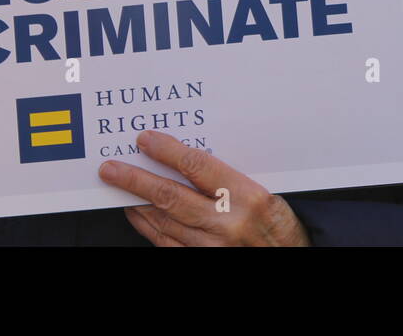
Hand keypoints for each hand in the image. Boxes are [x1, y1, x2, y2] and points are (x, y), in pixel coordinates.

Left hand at [99, 130, 309, 246]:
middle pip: (170, 196)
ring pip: (163, 221)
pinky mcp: (202, 262)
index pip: (198, 167)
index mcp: (248, 197)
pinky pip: (165, 243)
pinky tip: (137, 213)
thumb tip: (186, 155)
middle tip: (111, 167)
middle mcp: (228, 223)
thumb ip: (230, 176)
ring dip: (136, 202)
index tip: (146, 140)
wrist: (291, 259)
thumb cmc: (280, 224)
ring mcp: (213, 248)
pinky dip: (147, 226)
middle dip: (136, 180)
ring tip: (118, 185)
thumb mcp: (267, 192)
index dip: (168, 151)